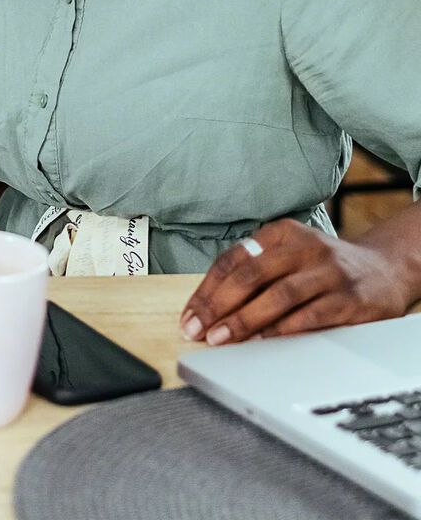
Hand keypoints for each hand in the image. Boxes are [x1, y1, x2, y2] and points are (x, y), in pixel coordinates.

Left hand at [180, 219, 413, 345]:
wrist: (385, 269)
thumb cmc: (322, 267)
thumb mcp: (288, 255)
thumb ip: (255, 272)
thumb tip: (210, 307)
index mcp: (280, 233)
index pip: (233, 260)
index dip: (207, 290)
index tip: (190, 315)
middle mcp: (304, 247)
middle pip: (251, 276)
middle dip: (219, 306)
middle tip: (200, 331)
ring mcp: (329, 272)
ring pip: (278, 297)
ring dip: (246, 321)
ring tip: (223, 339)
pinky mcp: (350, 298)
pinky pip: (311, 316)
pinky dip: (284, 330)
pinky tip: (263, 342)